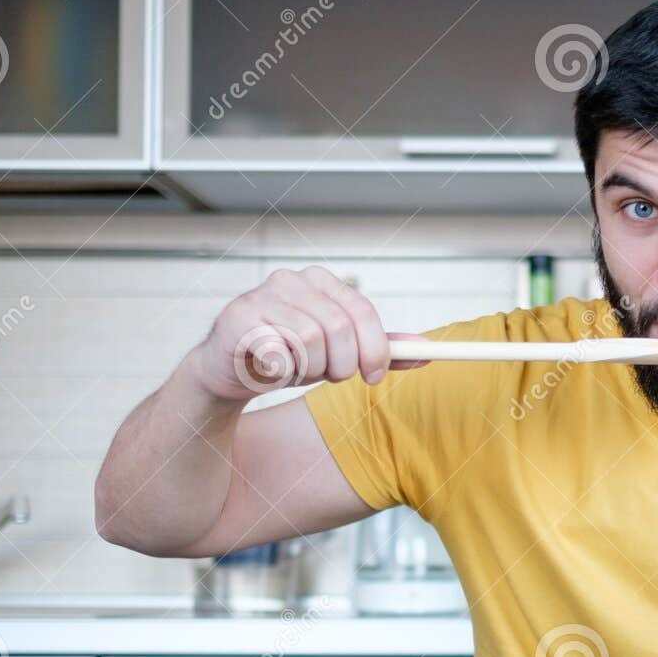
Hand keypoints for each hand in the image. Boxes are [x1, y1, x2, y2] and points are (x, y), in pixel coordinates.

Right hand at [192, 265, 426, 400]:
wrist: (231, 369)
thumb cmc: (289, 355)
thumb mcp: (340, 353)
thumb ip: (380, 349)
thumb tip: (425, 349)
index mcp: (321, 282)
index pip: (362, 310)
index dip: (375, 348)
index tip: (374, 376)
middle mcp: (292, 280)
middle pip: (339, 327)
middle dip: (340, 364)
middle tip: (327, 374)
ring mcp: (262, 295)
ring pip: (311, 340)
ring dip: (310, 369)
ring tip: (295, 368)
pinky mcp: (238, 317)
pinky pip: (278, 352)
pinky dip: (281, 371)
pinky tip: (270, 367)